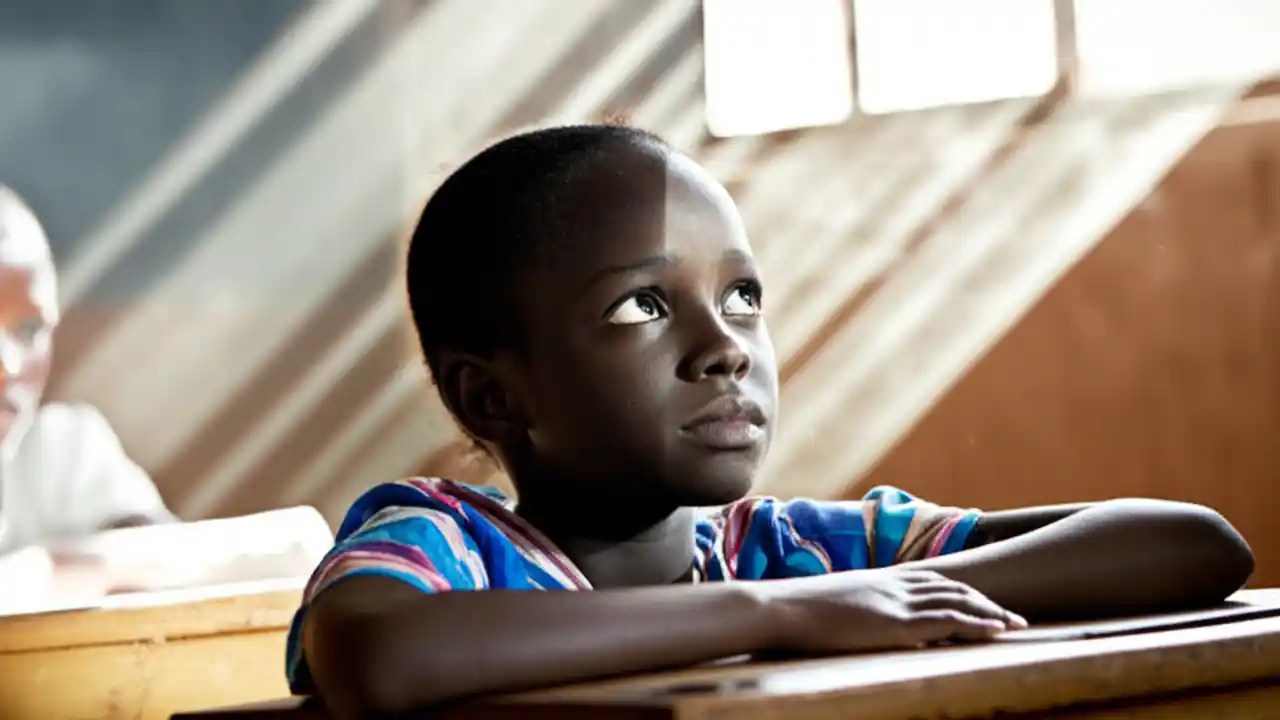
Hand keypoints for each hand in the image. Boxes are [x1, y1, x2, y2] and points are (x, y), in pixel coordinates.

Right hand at [758, 568, 1027, 653]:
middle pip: (952, 587)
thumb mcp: (834, 604)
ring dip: (991, 613)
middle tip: (1012, 616)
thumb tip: (862, 621)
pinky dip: (978, 623)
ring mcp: (896, 602)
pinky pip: (948, 620)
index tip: (982, 600)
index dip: (961, 590)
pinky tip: (997, 631)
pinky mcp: (895, 622)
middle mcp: (894, 585)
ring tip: (1015, 624)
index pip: (932, 579)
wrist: (782, 607)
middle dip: (985, 601)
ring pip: (958, 601)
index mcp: (880, 579)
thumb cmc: (798, 611)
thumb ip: (855, 608)